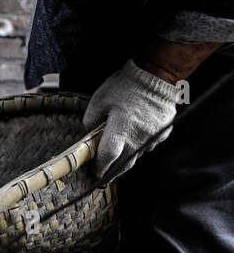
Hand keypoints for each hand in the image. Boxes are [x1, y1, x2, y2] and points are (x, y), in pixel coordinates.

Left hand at [82, 59, 181, 179]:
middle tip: (102, 177)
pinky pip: (148, 146)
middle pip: (124, 164)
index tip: (94, 174)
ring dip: (125, 158)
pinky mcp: (163, 133)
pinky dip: (138, 146)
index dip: (99, 168)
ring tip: (115, 158)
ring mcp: (153, 137)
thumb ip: (91, 121)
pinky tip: (132, 139)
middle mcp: (139, 138)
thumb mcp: (99, 101)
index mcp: (121, 130)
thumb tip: (90, 134)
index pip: (108, 157)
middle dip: (111, 172)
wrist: (156, 75)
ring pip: (136, 156)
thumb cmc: (125, 86)